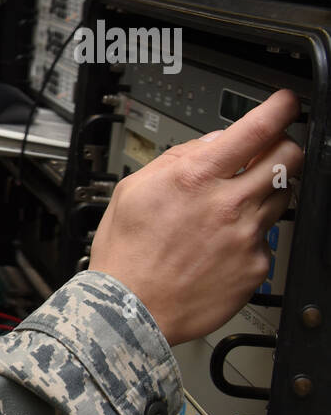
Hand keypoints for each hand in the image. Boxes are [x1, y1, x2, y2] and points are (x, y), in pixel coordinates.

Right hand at [89, 89, 302, 346]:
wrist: (132, 310)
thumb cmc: (126, 254)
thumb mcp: (132, 190)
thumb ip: (176, 159)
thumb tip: (210, 143)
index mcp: (194, 178)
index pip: (255, 129)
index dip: (279, 110)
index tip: (285, 104)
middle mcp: (228, 204)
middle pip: (288, 158)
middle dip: (284, 147)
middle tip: (271, 152)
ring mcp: (247, 236)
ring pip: (284, 196)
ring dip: (267, 190)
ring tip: (236, 205)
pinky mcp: (257, 266)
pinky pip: (268, 238)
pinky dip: (251, 235)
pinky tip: (223, 245)